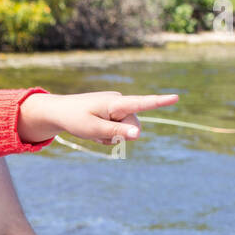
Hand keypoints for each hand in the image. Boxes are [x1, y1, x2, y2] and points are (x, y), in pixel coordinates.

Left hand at [20, 91, 178, 145]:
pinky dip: (108, 134)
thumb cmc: (74, 119)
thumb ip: (117, 133)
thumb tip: (139, 135)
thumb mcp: (94, 130)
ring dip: (112, 136)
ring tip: (95, 131)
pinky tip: (95, 131)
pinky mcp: (112, 113)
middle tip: (98, 133)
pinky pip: (118, 130)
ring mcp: (116, 108)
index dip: (160, 101)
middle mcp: (119, 102)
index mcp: (115, 103)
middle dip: (121, 135)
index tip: (176, 97)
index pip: (141, 103)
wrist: (58, 112)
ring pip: (126, 130)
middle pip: (133, 126)